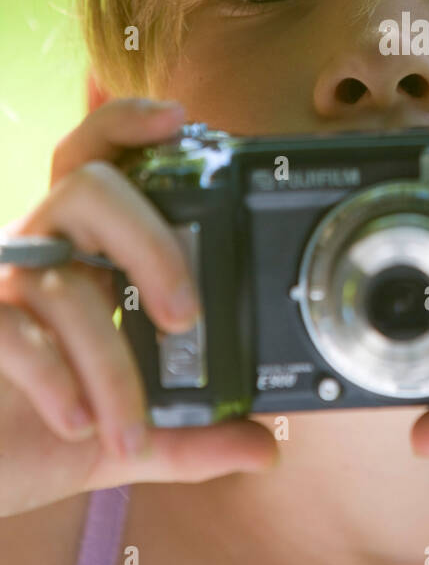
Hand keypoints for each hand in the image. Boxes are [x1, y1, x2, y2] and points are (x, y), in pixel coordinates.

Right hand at [0, 98, 276, 517]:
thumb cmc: (33, 438)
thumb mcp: (127, 440)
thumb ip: (192, 437)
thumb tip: (265, 446)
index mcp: (82, 256)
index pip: (97, 163)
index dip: (127, 125)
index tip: (178, 118)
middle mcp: (41, 253)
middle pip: (89, 190)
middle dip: (150, 244)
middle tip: (187, 316)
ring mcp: (1, 287)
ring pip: (65, 286)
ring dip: (112, 368)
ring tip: (131, 431)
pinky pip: (15, 330)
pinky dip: (57, 379)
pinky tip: (78, 422)